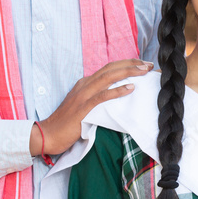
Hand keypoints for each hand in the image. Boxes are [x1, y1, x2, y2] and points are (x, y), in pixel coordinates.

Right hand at [32, 59, 152, 155]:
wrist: (48, 134)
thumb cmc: (67, 123)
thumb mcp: (83, 105)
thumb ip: (96, 98)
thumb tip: (116, 96)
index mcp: (85, 83)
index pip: (109, 68)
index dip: (126, 64)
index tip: (142, 64)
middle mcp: (85, 85)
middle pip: (111, 68)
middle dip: (131, 64)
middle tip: (149, 64)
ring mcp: (83, 95)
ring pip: (108, 77)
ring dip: (128, 72)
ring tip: (144, 70)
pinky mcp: (83, 108)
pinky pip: (103, 96)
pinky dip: (117, 90)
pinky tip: (130, 87)